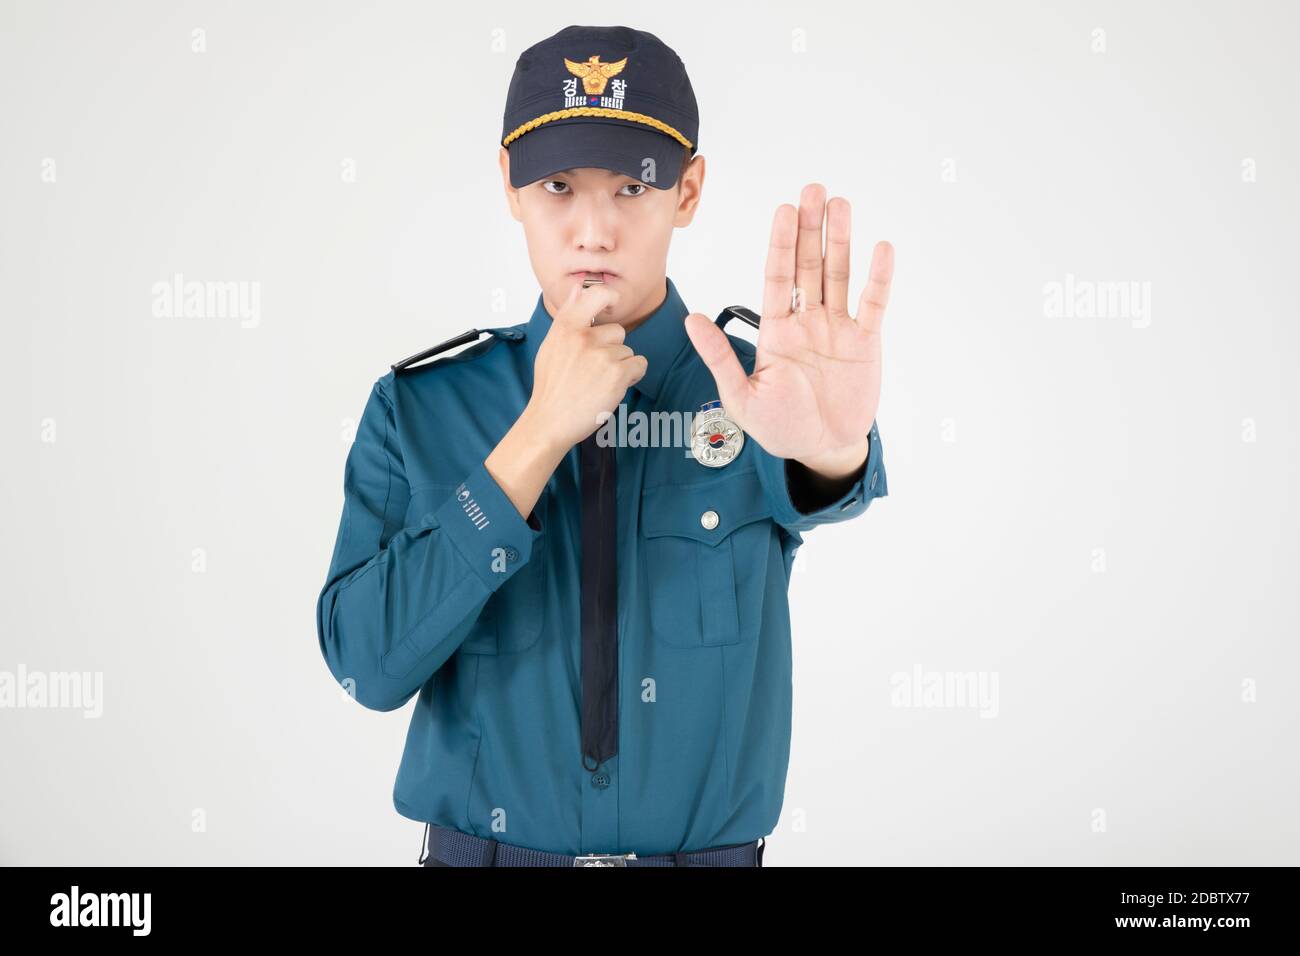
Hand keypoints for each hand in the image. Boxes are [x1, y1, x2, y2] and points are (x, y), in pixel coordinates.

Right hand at [525, 282, 648, 449]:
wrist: (550, 421)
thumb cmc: (551, 385)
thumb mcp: (552, 345)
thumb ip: (568, 314)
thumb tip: (579, 287)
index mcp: (566, 327)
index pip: (597, 294)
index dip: (610, 298)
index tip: (611, 307)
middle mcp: (584, 337)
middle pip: (618, 331)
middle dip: (612, 349)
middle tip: (593, 370)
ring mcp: (601, 355)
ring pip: (627, 352)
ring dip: (620, 367)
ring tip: (599, 382)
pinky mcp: (617, 374)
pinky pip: (639, 365)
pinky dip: (631, 377)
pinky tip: (612, 387)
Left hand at [683, 184, 893, 476]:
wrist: (821, 450)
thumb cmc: (779, 427)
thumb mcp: (741, 396)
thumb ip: (720, 357)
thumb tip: (692, 320)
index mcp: (776, 330)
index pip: (776, 276)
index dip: (780, 243)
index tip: (783, 211)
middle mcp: (806, 321)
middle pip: (808, 266)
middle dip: (810, 229)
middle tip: (813, 190)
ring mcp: (837, 328)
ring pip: (839, 275)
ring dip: (840, 240)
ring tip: (841, 205)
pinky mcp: (865, 342)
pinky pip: (873, 304)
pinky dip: (878, 278)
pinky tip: (881, 249)